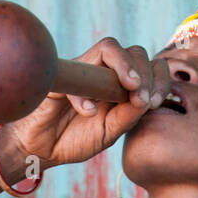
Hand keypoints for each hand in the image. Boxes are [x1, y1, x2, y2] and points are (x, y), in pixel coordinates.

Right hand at [1, 38, 171, 173]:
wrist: (39, 149)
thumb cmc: (74, 140)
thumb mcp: (109, 133)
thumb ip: (128, 117)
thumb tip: (145, 99)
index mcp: (120, 86)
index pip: (147, 66)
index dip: (158, 78)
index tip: (156, 101)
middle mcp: (104, 72)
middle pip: (134, 51)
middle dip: (145, 72)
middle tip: (143, 99)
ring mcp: (82, 70)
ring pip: (110, 48)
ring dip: (125, 66)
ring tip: (130, 89)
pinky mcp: (60, 75)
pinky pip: (78, 73)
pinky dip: (86, 93)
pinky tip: (88, 112)